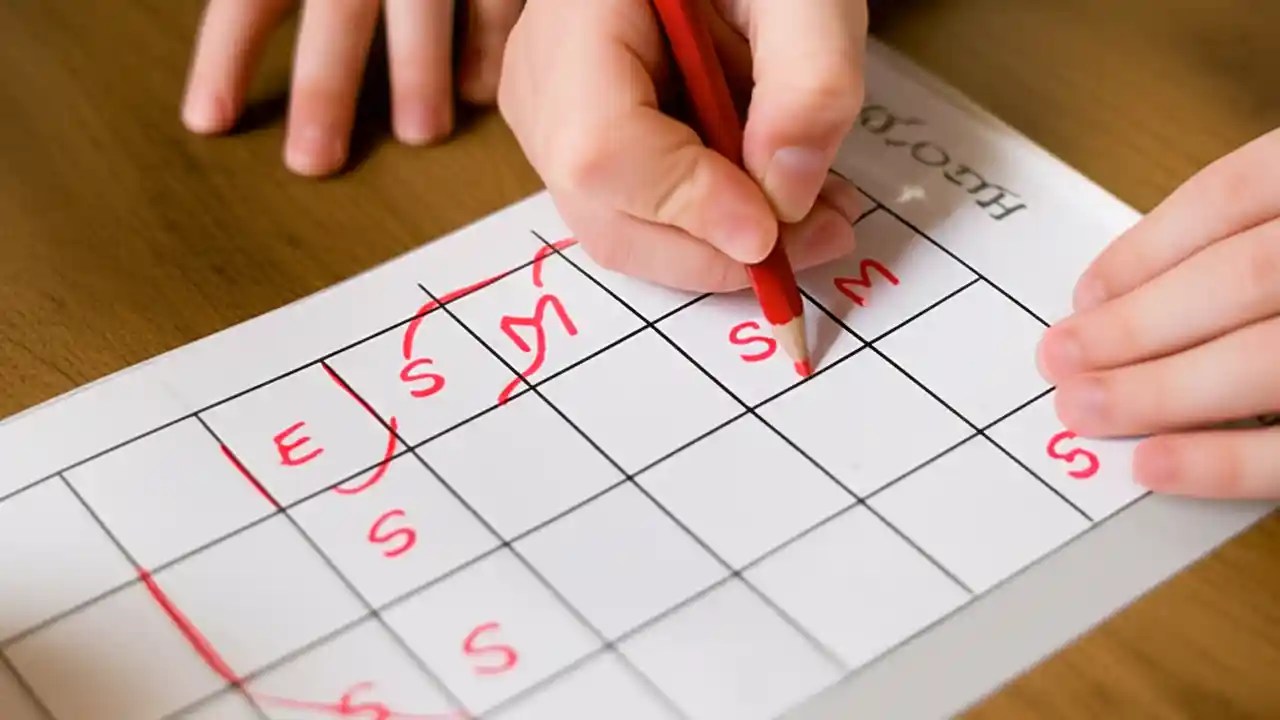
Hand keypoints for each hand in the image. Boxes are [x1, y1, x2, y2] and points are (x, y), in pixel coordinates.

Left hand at [181, 0, 522, 175]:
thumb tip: (238, 19)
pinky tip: (481, 93)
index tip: (207, 122)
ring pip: (422, 7)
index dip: (226, 59)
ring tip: (419, 135)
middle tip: (313, 162)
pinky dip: (490, 45)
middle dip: (323, 89)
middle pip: (336, 12)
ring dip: (419, 73)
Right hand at [497, 0, 867, 291]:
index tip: (773, 232)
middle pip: (600, 207)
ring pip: (616, 223)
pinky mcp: (580, 136)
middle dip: (711, 249)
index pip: (601, 146)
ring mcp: (551, 110)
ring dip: (716, 242)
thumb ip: (810, 78)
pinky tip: (769, 193)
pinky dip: (706, 222)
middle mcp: (543, 70)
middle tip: (818, 236)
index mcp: (578, 10)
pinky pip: (633, 208)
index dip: (687, 205)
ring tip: (810, 211)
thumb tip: (787, 197)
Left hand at [1037, 127, 1279, 497]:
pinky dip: (1229, 463)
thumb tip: (1113, 297)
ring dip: (1163, 388)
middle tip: (1056, 360)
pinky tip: (1153, 467)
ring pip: (1269, 356)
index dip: (1149, 249)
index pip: (1238, 196)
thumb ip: (1238, 239)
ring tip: (1082, 408)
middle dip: (1138, 324)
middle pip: (1244, 277)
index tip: (1080, 296)